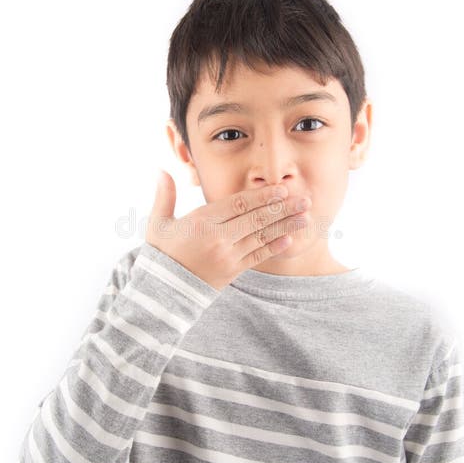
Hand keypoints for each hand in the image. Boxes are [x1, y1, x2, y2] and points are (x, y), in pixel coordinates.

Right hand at [145, 171, 310, 290]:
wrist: (162, 292)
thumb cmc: (161, 254)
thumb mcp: (158, 223)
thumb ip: (164, 196)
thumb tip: (161, 170)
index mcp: (201, 222)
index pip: (238, 204)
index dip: (262, 196)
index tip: (281, 189)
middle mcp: (217, 238)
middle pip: (255, 219)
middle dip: (282, 208)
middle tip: (304, 199)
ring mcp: (227, 256)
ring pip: (261, 236)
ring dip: (285, 226)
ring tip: (305, 217)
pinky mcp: (232, 272)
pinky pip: (257, 256)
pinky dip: (274, 247)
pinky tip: (289, 239)